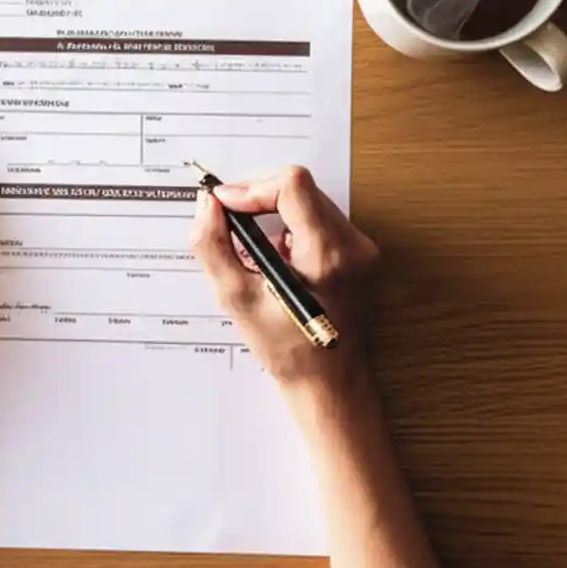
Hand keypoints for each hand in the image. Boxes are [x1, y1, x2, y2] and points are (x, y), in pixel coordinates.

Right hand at [190, 166, 378, 388]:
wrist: (327, 382)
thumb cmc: (287, 350)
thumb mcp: (237, 299)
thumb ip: (213, 247)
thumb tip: (206, 206)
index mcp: (326, 254)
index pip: (292, 185)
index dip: (251, 187)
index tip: (225, 204)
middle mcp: (351, 245)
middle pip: (299, 189)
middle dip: (258, 199)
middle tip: (229, 222)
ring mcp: (360, 249)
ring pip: (309, 201)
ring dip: (273, 214)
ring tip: (251, 251)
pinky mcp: (359, 254)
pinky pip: (319, 220)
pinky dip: (290, 228)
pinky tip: (275, 261)